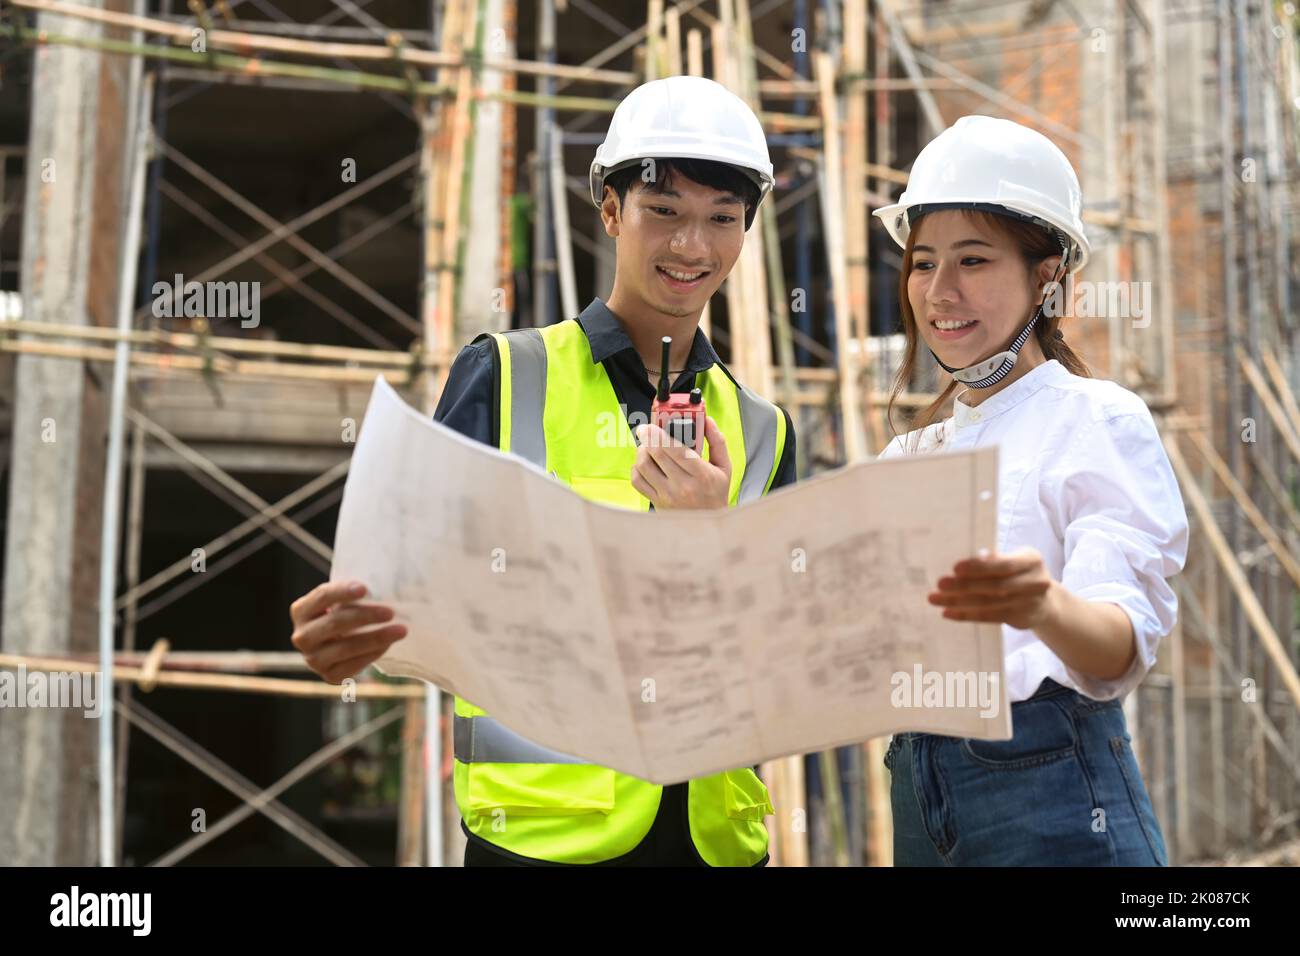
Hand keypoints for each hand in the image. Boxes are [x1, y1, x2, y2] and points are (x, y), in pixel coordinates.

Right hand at [290, 581, 406, 683]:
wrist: (334, 648)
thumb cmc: (341, 615)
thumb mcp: (338, 602)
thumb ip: (352, 594)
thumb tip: (383, 583)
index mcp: (301, 611)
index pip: (322, 597)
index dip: (342, 592)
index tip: (365, 588)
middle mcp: (301, 637)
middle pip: (335, 623)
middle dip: (365, 616)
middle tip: (390, 612)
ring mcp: (313, 659)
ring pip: (346, 647)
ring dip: (376, 638)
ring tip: (400, 630)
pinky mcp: (328, 676)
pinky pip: (353, 665)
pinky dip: (373, 654)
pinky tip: (388, 644)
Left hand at [630, 416, 730, 509]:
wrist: (708, 526)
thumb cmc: (715, 493)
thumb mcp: (724, 467)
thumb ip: (717, 441)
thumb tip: (707, 420)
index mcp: (701, 475)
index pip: (677, 451)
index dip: (660, 435)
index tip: (652, 425)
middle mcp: (682, 487)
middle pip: (657, 455)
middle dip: (647, 437)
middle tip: (645, 429)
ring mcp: (667, 496)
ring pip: (643, 467)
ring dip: (642, 451)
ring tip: (647, 446)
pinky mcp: (656, 502)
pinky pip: (638, 481)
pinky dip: (636, 468)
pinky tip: (645, 463)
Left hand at [927, 547, 1058, 630]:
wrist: (1047, 603)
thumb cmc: (1020, 574)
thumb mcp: (1015, 560)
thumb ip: (994, 560)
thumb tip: (962, 562)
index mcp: (1031, 560)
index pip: (1004, 565)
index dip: (979, 567)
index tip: (955, 568)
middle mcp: (1035, 582)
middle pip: (995, 586)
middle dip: (964, 585)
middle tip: (940, 584)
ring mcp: (1029, 603)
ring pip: (989, 603)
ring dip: (959, 602)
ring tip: (936, 599)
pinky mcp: (1020, 619)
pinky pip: (989, 618)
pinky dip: (966, 615)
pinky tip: (948, 612)